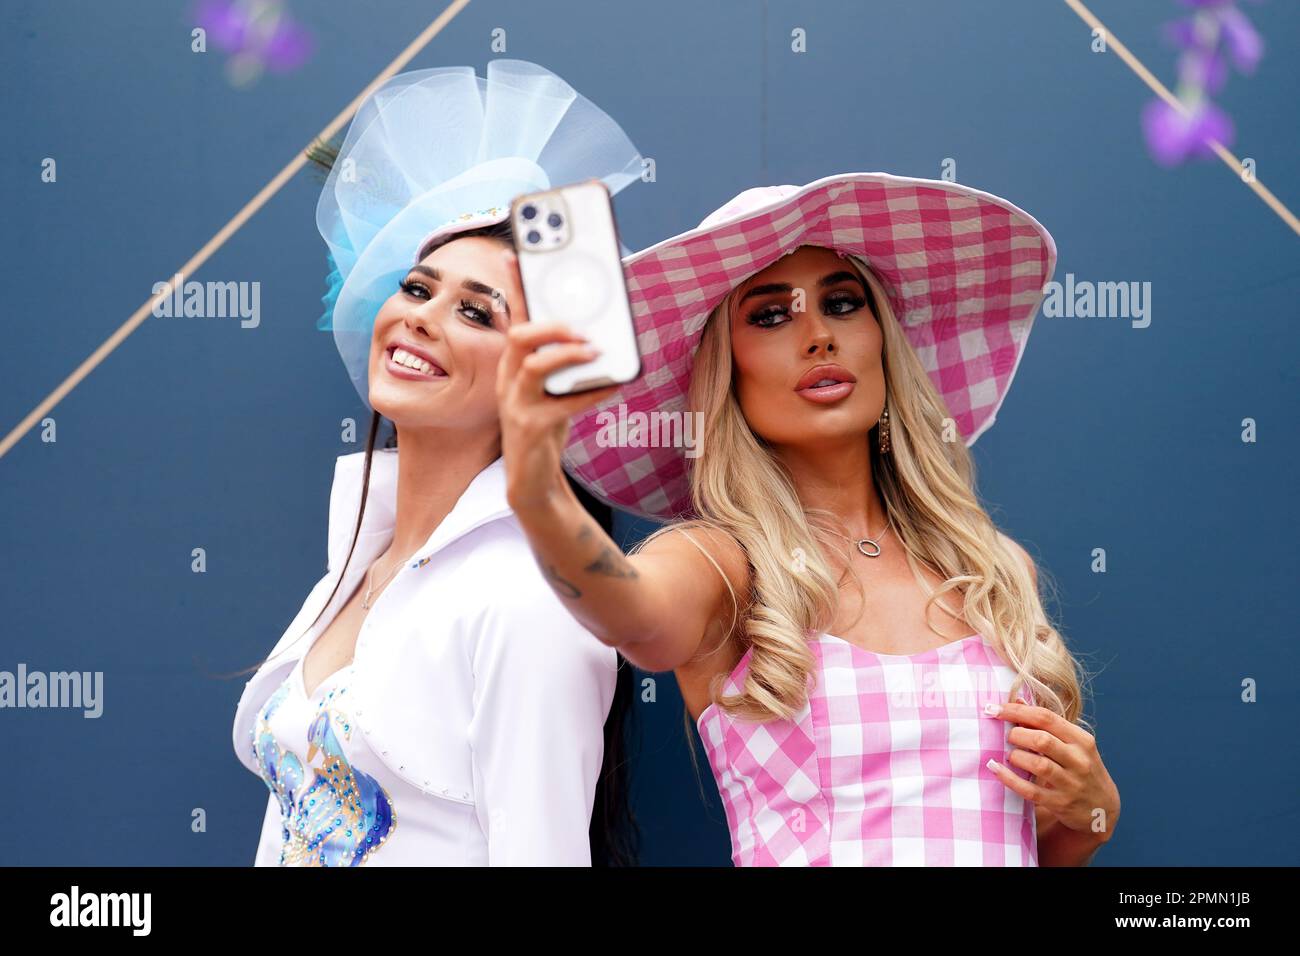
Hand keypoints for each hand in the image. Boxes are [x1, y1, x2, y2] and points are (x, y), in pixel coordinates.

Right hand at [495, 247, 620, 512]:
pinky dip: (590, 392)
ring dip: (567, 354)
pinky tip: (614, 384)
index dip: (514, 284)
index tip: (517, 251)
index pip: (513, 316)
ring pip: (533, 366)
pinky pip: (560, 405)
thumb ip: (569, 361)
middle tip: (583, 326)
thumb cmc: (547, 426)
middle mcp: (508, 380)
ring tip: (596, 351)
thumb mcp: (555, 387)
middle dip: (551, 324)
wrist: (532, 481)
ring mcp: (515, 405)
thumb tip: (604, 334)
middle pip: (519, 336)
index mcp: (512, 364)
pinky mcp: (530, 429)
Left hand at [984, 699, 1120, 843]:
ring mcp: (1071, 783)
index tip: (996, 708)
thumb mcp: (1072, 744)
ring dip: (1016, 756)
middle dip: (1017, 734)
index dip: (1017, 711)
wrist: (1102, 808)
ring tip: (1009, 754)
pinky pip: (1031, 791)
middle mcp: (1079, 760)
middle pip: (1042, 740)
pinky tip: (996, 769)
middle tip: (1006, 736)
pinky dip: (1010, 779)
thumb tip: (1018, 701)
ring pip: (1039, 765)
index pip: (1046, 717)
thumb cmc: (1080, 767)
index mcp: (1081, 739)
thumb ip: (1047, 724)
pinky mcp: (1061, 803)